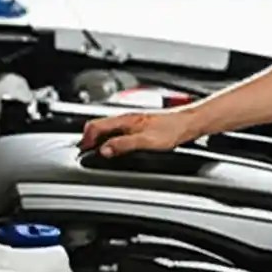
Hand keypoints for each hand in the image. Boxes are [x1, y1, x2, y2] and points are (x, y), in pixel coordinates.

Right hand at [78, 109, 197, 156]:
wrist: (189, 124)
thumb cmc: (172, 130)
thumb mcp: (146, 141)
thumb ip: (123, 144)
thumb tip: (104, 150)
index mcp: (125, 120)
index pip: (95, 126)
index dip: (85, 140)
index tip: (83, 152)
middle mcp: (127, 118)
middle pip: (99, 126)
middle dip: (89, 139)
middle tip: (87, 153)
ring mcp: (134, 121)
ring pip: (109, 128)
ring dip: (100, 139)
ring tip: (99, 152)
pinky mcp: (140, 125)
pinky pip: (118, 131)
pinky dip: (112, 139)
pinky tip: (117, 147)